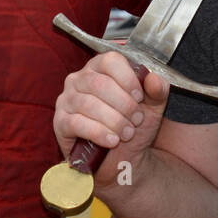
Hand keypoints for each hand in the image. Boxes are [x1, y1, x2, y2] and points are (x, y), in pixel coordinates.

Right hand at [53, 51, 169, 184]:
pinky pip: (76, 123)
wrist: (124, 157)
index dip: (128, 78)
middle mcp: (79, 79)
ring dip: (114, 120)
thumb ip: (158, 89)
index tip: (140, 97)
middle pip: (100, 83)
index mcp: (100, 67)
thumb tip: (154, 79)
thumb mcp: (152, 105)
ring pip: (89, 104)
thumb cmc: (133, 124)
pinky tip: (113, 141)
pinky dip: (99, 133)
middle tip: (137, 120)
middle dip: (124, 105)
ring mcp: (67, 100)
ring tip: (128, 133)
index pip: (110, 60)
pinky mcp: (60, 122)